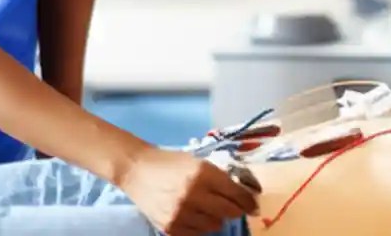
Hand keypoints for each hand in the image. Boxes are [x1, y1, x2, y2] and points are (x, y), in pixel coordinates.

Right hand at [118, 146, 258, 235]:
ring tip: (208, 208)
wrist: (137, 170)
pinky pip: (198, 233)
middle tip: (236, 207)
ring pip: (215, 225)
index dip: (249, 201)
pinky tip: (195, 215)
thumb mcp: (198, 163)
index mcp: (204, 173)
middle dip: (236, 210)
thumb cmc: (171, 163)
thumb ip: (220, 177)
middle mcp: (194, 194)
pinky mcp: (171, 227)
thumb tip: (244, 194)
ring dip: (217, 217)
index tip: (253, 205)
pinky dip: (200, 226)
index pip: (237, 193)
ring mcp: (181, 213)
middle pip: (230, 211)